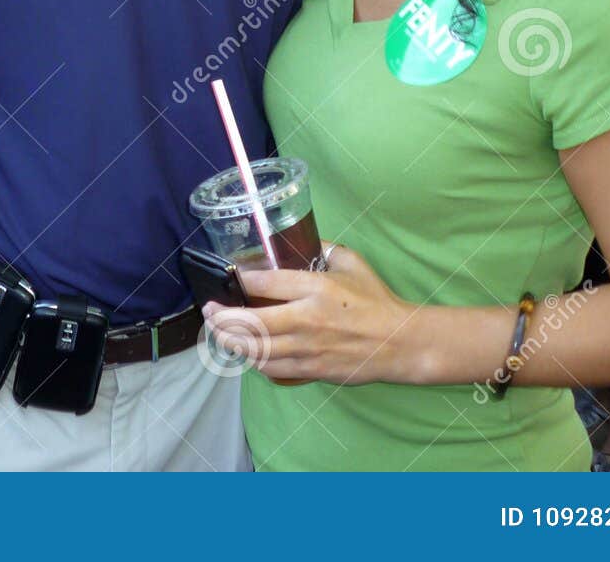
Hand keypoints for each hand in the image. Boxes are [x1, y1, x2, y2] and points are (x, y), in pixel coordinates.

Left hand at [204, 245, 417, 384]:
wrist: (399, 343)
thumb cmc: (376, 300)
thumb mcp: (351, 262)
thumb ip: (324, 248)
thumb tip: (301, 239)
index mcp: (316, 288)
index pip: (266, 281)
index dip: (241, 279)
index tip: (230, 277)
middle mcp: (306, 320)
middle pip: (250, 322)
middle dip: (222, 318)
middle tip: (210, 311)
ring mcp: (307, 349)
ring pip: (255, 350)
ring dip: (231, 342)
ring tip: (220, 332)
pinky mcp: (311, 370)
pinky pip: (272, 369)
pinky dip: (254, 361)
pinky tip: (248, 352)